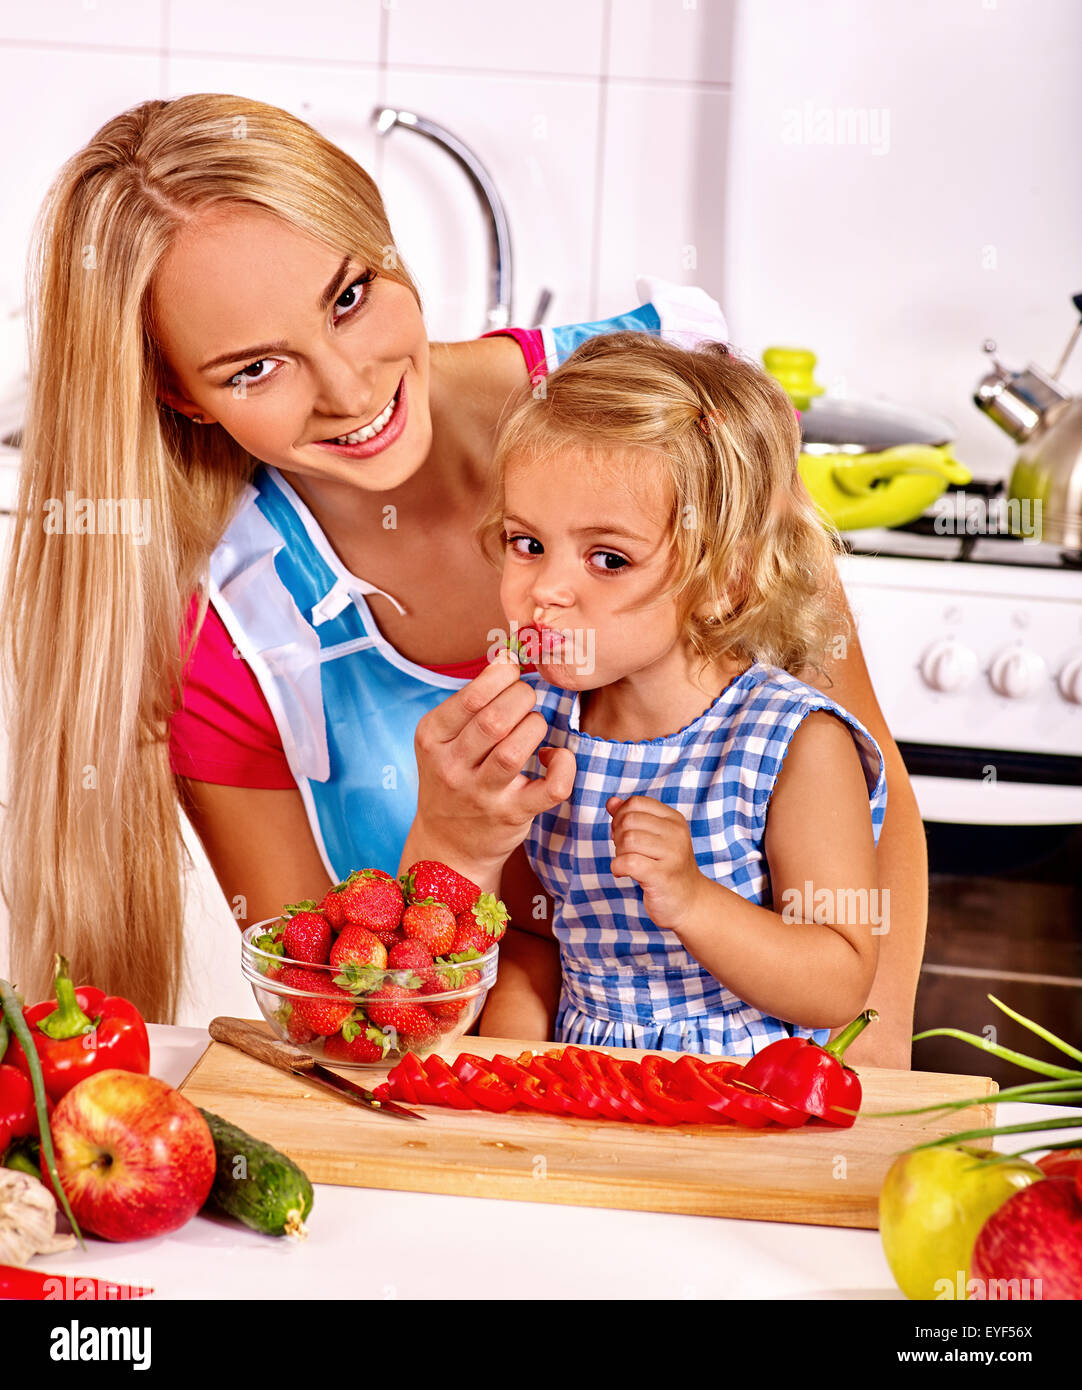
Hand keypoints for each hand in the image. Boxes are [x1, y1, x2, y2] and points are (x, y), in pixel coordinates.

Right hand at [408, 652, 576, 882]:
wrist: (447, 845)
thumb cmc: (454, 779)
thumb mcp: (443, 740)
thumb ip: (470, 704)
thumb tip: (507, 656)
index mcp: (431, 737)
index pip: (471, 696)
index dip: (503, 675)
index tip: (513, 671)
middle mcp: (451, 767)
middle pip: (495, 719)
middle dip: (522, 697)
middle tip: (527, 699)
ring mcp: (481, 794)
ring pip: (516, 749)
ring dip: (536, 726)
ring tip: (534, 725)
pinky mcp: (512, 815)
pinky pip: (550, 787)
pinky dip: (563, 765)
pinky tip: (555, 757)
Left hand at [607, 795, 705, 931]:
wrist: (690, 902)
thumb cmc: (666, 867)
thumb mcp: (653, 838)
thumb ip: (631, 817)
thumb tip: (611, 802)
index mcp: (674, 820)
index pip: (636, 802)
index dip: (620, 815)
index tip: (621, 833)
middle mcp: (677, 834)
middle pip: (629, 820)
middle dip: (617, 835)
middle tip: (623, 851)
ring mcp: (672, 855)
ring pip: (627, 840)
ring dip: (618, 853)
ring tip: (626, 863)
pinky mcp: (662, 876)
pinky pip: (627, 862)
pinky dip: (617, 867)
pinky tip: (622, 873)